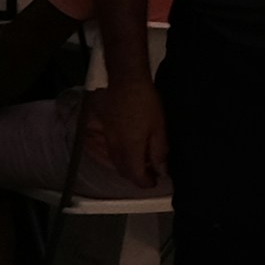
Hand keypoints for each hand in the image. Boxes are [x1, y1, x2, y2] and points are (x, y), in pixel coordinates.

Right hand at [82, 73, 163, 190]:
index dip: (145, 183)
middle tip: (151, 173)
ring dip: (128, 168)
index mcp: (129, 150)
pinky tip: (128, 152)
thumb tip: (161, 171)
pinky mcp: (102, 133)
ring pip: (115, 164)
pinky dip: (119, 159)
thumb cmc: (145, 102)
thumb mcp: (159, 127)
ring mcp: (106, 141)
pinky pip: (108, 154)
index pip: (135, 176)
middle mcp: (114, 150)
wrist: (125, 82)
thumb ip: (159, 151)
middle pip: (124, 172)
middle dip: (137, 176)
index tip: (155, 182)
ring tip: (142, 162)